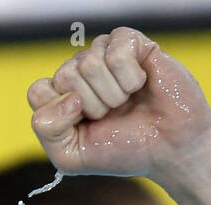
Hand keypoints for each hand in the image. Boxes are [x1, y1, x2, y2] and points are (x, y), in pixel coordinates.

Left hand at [28, 27, 210, 179]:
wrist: (171, 148)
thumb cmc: (123, 150)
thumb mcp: (71, 157)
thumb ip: (47, 130)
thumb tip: (67, 95)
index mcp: (61, 96)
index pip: (38, 91)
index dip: (61, 113)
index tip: (86, 126)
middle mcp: (79, 71)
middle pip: (63, 76)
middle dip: (92, 105)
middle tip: (113, 114)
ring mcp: (104, 54)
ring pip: (88, 63)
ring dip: (113, 94)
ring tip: (128, 101)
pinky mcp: (131, 42)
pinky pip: (116, 52)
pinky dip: (130, 78)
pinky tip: (141, 84)